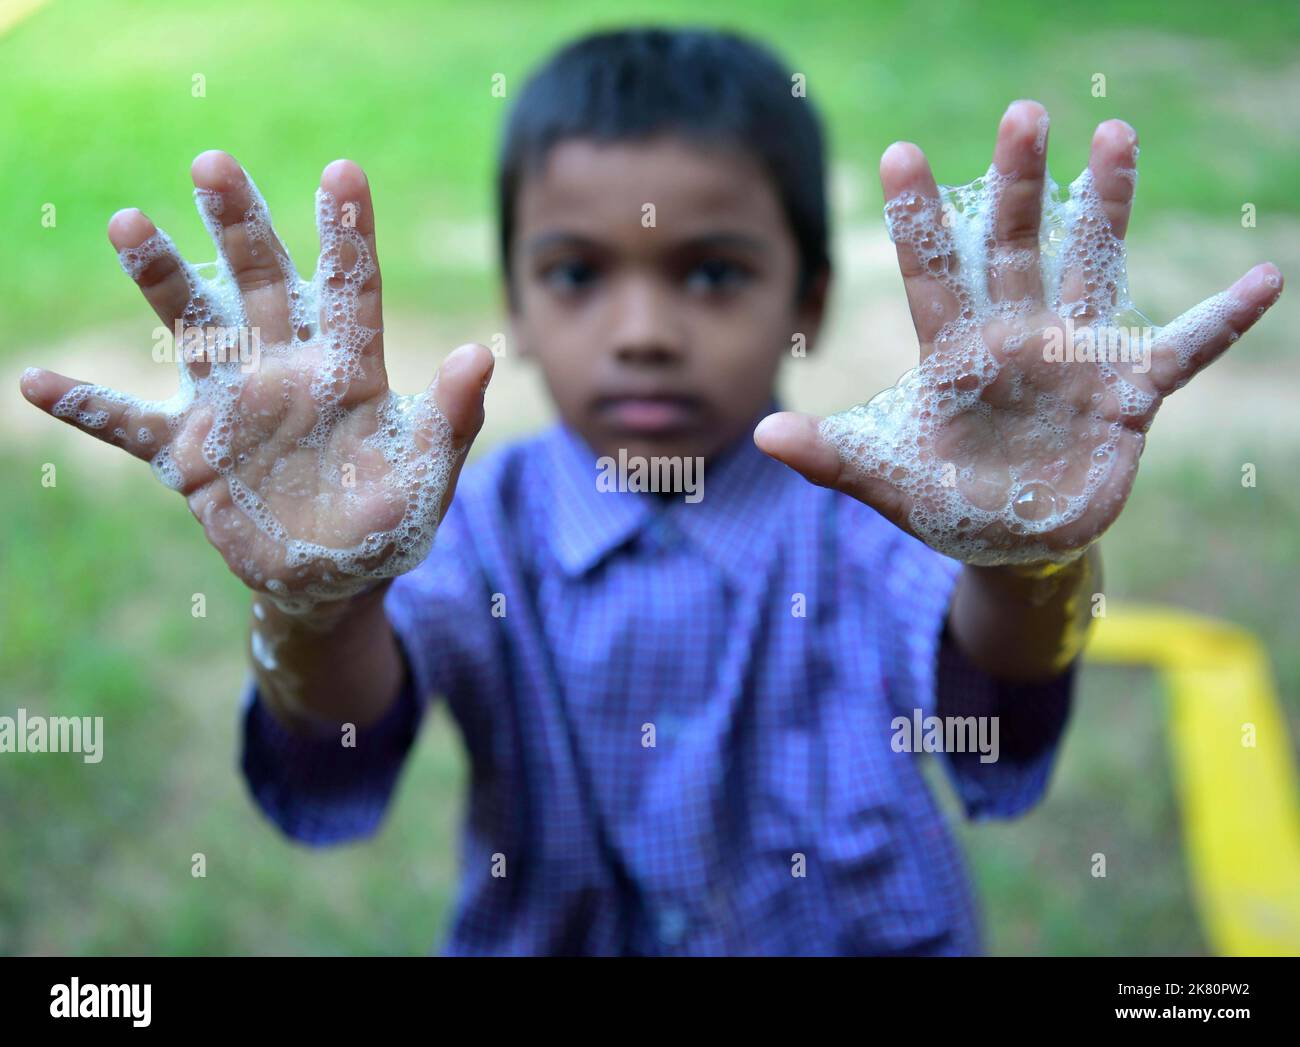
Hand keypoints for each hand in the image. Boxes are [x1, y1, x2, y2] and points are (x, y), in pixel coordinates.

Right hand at [20, 151, 494, 611]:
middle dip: (240, 226)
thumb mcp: (429, 476)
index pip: (349, 291)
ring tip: (127, 223)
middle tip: (214, 163)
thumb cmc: (390, 519)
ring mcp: (232, 408)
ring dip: (161, 281)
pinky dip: (88, 408)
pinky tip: (36, 381)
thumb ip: (452, 418)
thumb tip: (482, 353)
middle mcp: (285, 372)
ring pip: (192, 329)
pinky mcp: (191, 455)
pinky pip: (130, 425)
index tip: (343, 171)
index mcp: (348, 371)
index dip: (346, 234)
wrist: (336, 575)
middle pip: (259, 284)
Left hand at [756, 100, 1282, 565]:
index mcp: (956, 352)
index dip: (917, 217)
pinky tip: (1265, 278)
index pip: (932, 272)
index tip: (899, 153)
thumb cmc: (944, 499)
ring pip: (1092, 268)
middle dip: (1019, 184)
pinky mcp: (1127, 392)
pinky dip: (1221, 322)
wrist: (1010, 537)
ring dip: (1106, 209)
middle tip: (1021, 115)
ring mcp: (1075, 357)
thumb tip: (765, 432)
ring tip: (1114, 137)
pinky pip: (1183, 349)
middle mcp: (1017, 336)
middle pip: (1016, 246)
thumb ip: (834, 456)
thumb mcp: (887, 479)